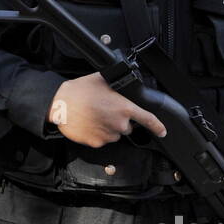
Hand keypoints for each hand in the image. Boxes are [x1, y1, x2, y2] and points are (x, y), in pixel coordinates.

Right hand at [47, 73, 166, 147]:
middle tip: (106, 111)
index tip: (162, 131)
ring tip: (95, 116)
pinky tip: (89, 124)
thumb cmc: (79, 91)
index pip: (147, 119)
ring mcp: (108, 135)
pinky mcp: (97, 143)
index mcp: (124, 108)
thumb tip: (123, 81)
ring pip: (115, 134)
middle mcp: (119, 124)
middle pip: (128, 127)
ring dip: (109, 128)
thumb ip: (117, 84)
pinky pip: (103, 140)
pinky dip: (98, 134)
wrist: (60, 104)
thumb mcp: (102, 80)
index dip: (158, 126)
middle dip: (120, 121)